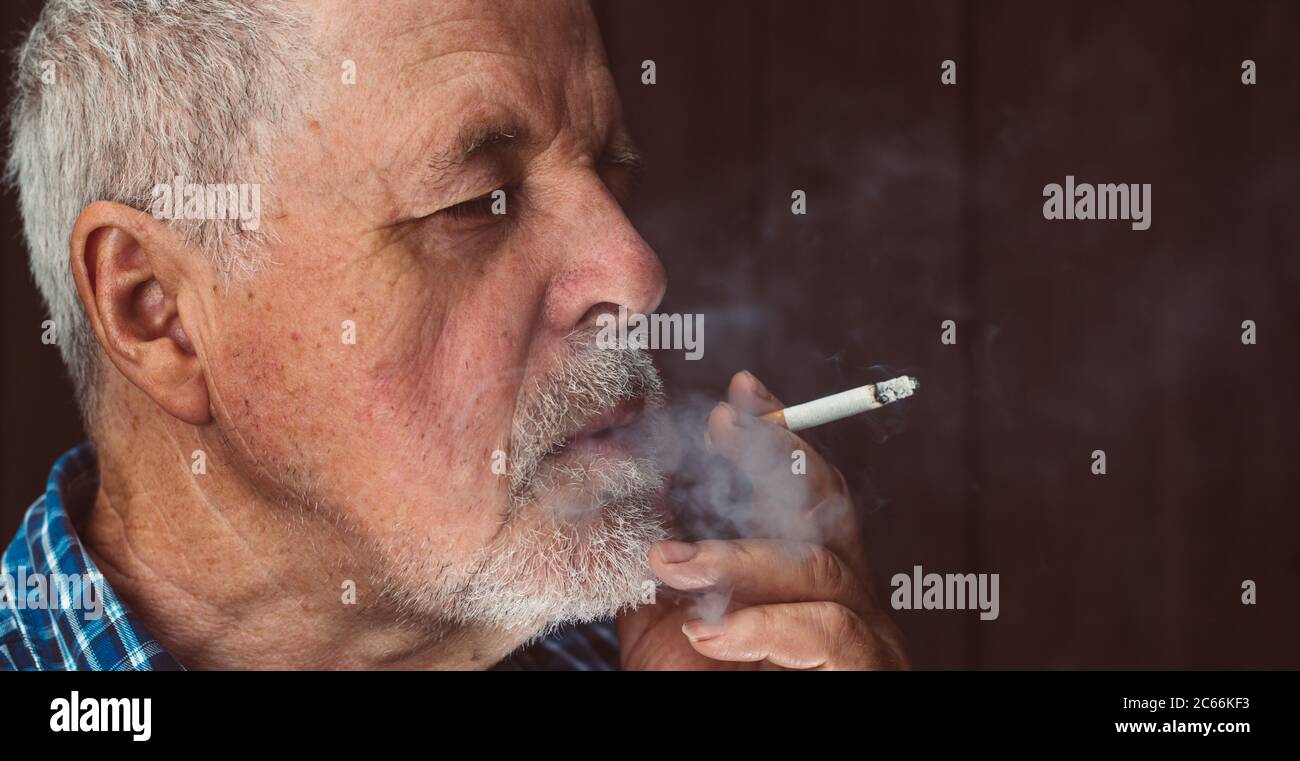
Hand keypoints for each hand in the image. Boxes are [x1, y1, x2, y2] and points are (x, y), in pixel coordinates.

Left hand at [618, 371, 907, 669]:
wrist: (720, 733)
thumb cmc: (705, 692)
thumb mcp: (667, 628)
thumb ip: (657, 570)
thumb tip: (621, 500)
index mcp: (802, 573)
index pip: (802, 488)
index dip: (779, 435)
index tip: (742, 394)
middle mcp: (844, 594)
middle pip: (829, 507)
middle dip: (777, 458)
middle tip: (722, 429)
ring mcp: (861, 634)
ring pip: (821, 569)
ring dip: (739, 557)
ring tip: (672, 564)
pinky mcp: (861, 669)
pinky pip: (825, 633)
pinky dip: (764, 627)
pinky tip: (709, 632)